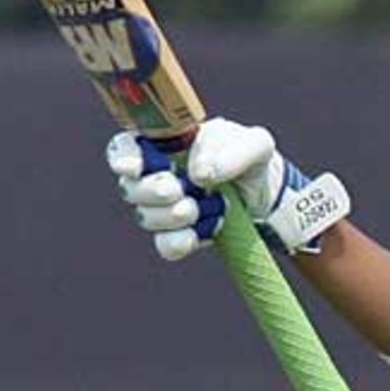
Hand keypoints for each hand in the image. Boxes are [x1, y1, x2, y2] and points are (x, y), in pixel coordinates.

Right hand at [108, 117, 350, 260]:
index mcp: (167, 145)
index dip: (122, 158)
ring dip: (173, 216)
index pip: (125, 149)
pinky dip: (180, 241)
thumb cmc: (253, 159)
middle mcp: (157, 176)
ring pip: (146, 218)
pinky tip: (199, 234)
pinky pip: (165, 245)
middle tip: (180, 190)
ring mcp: (165, 209)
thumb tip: (201, 174)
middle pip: (130, 188)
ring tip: (202, 208)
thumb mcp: (255, 145)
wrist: (268, 195)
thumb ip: (230, 152)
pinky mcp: (179, 235)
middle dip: (153, 192)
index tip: (134, 167)